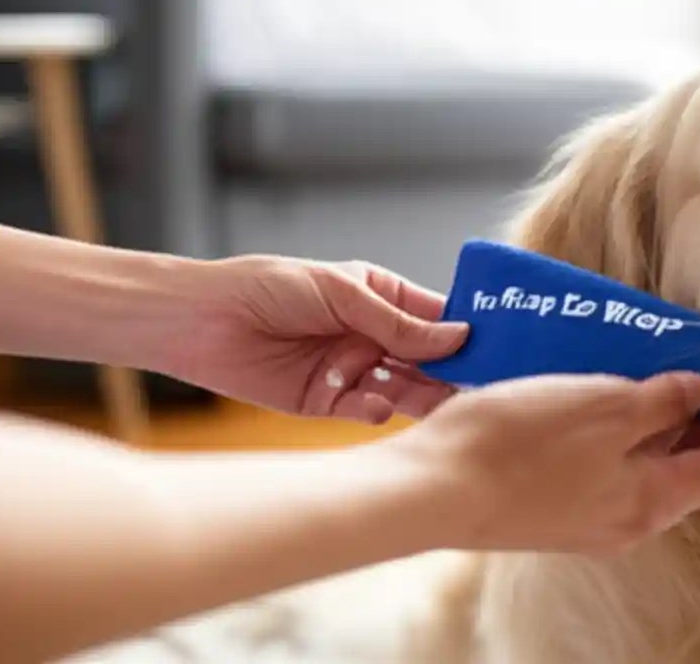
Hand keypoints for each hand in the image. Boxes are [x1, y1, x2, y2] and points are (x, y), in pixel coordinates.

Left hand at [168, 256, 467, 422]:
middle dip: (452, 371)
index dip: (467, 332)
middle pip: (428, 359)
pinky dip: (376, 410)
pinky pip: (367, 411)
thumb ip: (398, 323)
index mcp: (382, 297)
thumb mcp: (341, 294)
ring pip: (405, 388)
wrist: (200, 322)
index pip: (438, 317)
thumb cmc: (267, 288)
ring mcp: (354, 370)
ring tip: (441, 403)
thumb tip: (459, 338)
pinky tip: (377, 404)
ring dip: (421, 395)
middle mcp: (373, 335)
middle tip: (479, 386)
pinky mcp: (329, 403)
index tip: (499, 348)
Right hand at [373, 372, 699, 553]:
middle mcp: (626, 518)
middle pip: (684, 466)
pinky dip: (609, 429)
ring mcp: (586, 515)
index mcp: (653, 503)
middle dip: (697, 414)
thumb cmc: (520, 447)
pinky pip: (599, 463)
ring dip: (649, 417)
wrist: (431, 488)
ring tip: (645, 362)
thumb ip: (663, 400)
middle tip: (696, 359)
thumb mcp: (606, 406)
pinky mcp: (549, 502)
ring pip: (639, 462)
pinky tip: (592, 389)